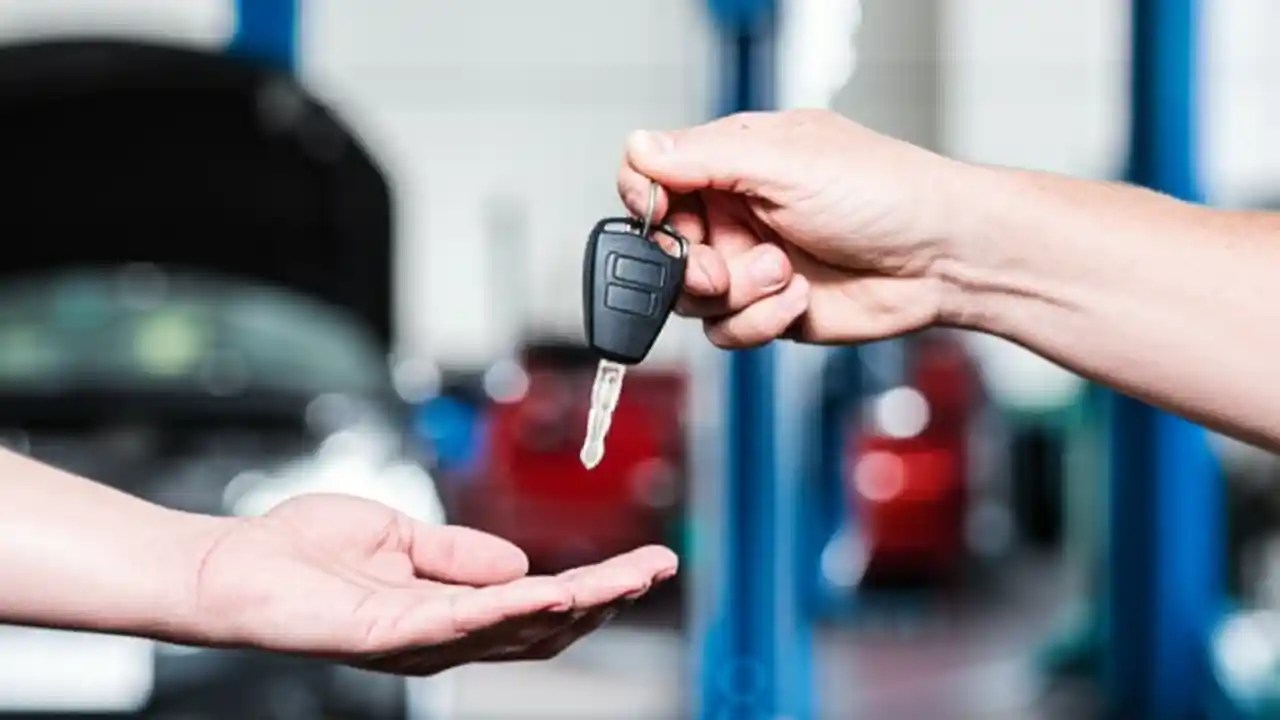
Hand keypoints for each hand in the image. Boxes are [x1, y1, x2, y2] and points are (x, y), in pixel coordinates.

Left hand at [187, 494, 675, 674]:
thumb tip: (520, 565)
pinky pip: (460, 624)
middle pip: (544, 626)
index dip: (597, 587)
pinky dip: (511, 608)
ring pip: (516, 630)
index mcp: (451, 611)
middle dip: (607, 598)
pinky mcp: (387, 634)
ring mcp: (418, 641)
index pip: (541, 604)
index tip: (645, 561)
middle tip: (657, 568)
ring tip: (626, 579)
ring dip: (578, 605)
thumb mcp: (401, 535)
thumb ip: (459, 553)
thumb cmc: (302, 552)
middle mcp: (443, 636)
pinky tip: (553, 591)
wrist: (232, 566)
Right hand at [617, 109, 969, 347]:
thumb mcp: (786, 163)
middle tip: (716, 269)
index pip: (652, 175)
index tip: (659, 218)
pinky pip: (725, 331)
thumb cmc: (884, 193)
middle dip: (687, 264)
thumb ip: (704, 159)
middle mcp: (734, 212)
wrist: (942, 259)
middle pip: (660, 247)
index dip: (644, 201)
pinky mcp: (767, 310)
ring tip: (782, 274)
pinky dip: (758, 321)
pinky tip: (799, 298)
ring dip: (735, 293)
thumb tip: (638, 146)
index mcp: (732, 161)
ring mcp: (749, 264)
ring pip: (690, 298)